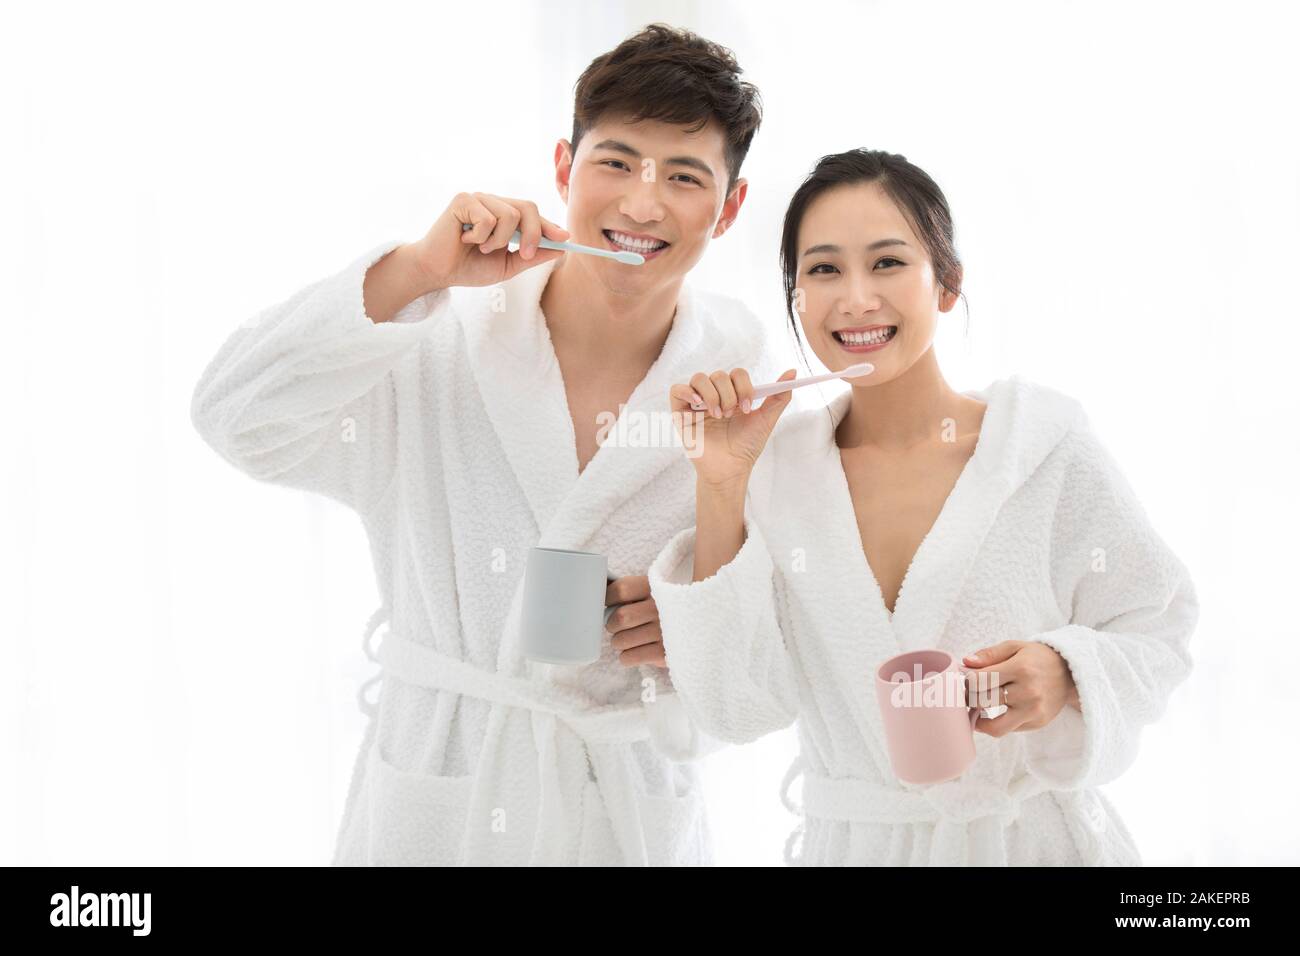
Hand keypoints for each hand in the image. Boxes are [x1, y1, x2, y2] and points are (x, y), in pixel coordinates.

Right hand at [411, 192, 569, 289]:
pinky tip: (465, 240)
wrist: (438, 272)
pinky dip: (480, 237)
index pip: (533, 215)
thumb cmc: (469, 267)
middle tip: (523, 254)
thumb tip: (560, 249)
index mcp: (504, 214)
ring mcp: (479, 198)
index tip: (565, 239)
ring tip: (481, 248)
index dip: (549, 226)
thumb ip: (532, 257)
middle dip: (532, 233)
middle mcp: (493, 202)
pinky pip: (488, 218)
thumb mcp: (508, 266)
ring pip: (509, 214)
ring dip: (498, 241)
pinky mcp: (463, 199)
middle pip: (527, 207)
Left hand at [605, 575, 665, 667]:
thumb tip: (598, 585)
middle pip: (620, 617)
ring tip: (629, 637)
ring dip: (618, 641)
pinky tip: (637, 649)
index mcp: (656, 588)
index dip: (608, 598)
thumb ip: (628, 589)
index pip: (621, 590)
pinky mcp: (664, 654)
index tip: (609, 603)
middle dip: (612, 624)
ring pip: (620, 640)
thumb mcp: (652, 590)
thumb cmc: (661, 608)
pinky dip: (626, 656)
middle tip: (618, 624)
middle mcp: (661, 609)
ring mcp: (664, 632)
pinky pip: (628, 658)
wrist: (695, 630)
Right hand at [668, 368, 797, 489]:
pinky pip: (677, 390)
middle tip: (731, 414)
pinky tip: (699, 405)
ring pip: (699, 378)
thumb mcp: (767, 419)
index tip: (747, 408)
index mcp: (733, 394)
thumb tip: (793, 372)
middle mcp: (714, 395)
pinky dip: (687, 392)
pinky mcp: (680, 413)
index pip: (736, 374)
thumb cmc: (746, 446)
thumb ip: (780, 396)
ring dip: (712, 395)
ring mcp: (696, 403)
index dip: (743, 386)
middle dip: (729, 394)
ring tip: (717, 415)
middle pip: (718, 375)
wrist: (730, 469)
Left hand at [961, 640, 1077, 735]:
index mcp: (1020, 669)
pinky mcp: (1038, 723)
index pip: (979, 680)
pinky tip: (994, 712)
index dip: (965, 681)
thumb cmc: (1038, 658)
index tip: (964, 679)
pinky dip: (997, 723)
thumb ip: (989, 654)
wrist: (1071, 673)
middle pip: (983, 702)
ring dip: (979, 720)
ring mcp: (1034, 711)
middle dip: (969, 698)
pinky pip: (1008, 730)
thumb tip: (965, 662)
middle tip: (966, 693)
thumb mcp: (1015, 647)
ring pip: (994, 726)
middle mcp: (1028, 692)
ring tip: (976, 710)